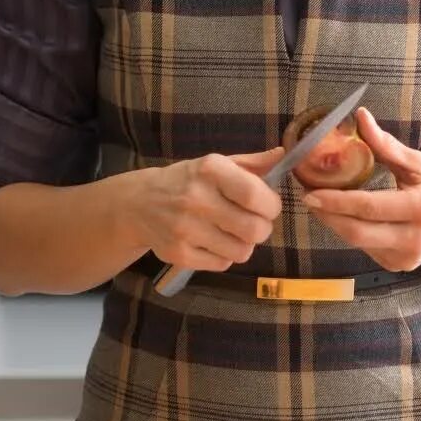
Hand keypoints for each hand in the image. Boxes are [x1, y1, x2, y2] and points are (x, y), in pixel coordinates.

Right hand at [132, 148, 284, 273]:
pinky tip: (212, 242)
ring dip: (243, 244)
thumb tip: (283, 156)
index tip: (269, 206)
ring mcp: (185, 229)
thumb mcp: (216, 165)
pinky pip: (222, 264)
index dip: (271, 205)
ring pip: (241, 251)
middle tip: (252, 223)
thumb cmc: (186, 182)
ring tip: (232, 233)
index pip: (253, 194)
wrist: (138, 204)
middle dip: (261, 228)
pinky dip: (224, 256)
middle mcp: (195, 198)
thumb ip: (251, 164)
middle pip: (254, 229)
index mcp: (209, 170)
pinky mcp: (178, 254)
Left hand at [302, 108, 420, 272]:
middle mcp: (414, 237)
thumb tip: (360, 117)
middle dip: (327, 216)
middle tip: (308, 198)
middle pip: (357, 232)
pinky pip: (367, 250)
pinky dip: (352, 232)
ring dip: (335, 223)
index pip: (369, 207)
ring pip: (359, 243)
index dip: (337, 201)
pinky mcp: (401, 266)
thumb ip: (387, 145)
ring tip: (321, 203)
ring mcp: (407, 257)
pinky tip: (344, 217)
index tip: (311, 192)